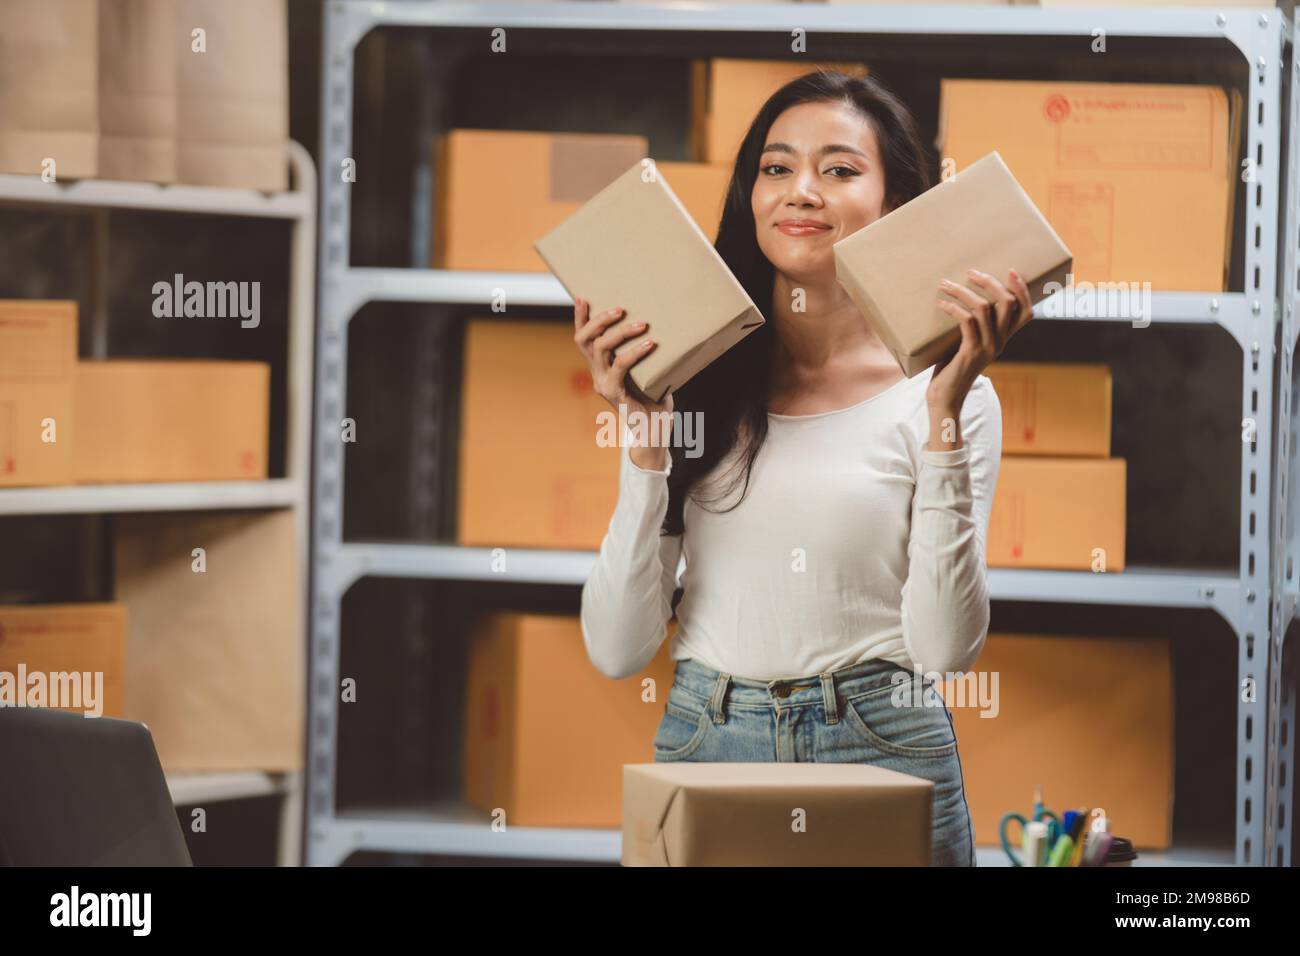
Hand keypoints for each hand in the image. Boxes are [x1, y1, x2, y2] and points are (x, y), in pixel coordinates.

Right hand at [573, 297, 673, 468]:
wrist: (654, 432)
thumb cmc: (654, 401)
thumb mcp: (648, 373)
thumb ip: (644, 355)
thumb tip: (658, 328)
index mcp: (600, 367)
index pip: (584, 339)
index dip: (580, 318)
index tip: (582, 297)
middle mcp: (596, 374)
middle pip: (585, 340)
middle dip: (599, 319)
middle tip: (620, 308)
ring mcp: (602, 384)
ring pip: (600, 348)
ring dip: (620, 332)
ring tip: (642, 324)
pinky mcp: (613, 393)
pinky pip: (620, 366)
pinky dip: (635, 352)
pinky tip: (649, 344)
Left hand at [929, 267, 1032, 412]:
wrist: (945, 398)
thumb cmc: (951, 369)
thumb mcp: (966, 345)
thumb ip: (972, 328)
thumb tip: (959, 302)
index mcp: (1002, 339)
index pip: (1025, 312)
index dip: (1023, 290)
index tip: (1011, 271)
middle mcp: (1000, 342)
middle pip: (1007, 302)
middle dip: (989, 282)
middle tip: (970, 272)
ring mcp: (987, 347)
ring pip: (984, 307)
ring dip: (963, 291)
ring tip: (945, 284)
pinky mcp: (971, 352)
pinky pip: (967, 321)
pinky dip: (953, 308)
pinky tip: (942, 304)